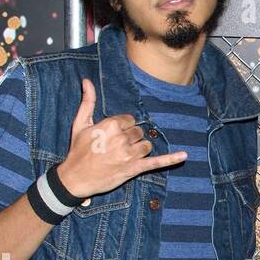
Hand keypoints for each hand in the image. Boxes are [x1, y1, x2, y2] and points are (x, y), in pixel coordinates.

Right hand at [56, 77, 186, 199]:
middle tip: (115, 147)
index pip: (129, 119)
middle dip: (130, 138)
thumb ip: (87, 102)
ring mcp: (129, 155)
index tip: (112, 134)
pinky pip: (156, 163)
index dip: (122, 126)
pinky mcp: (134, 169)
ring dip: (139, 148)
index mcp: (110, 125)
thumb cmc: (77, 151)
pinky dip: (171, 159)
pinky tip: (184, 155)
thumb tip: (87, 81)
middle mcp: (122, 139)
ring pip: (146, 145)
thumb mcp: (80, 124)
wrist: (76, 178)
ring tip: (125, 155)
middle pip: (138, 132)